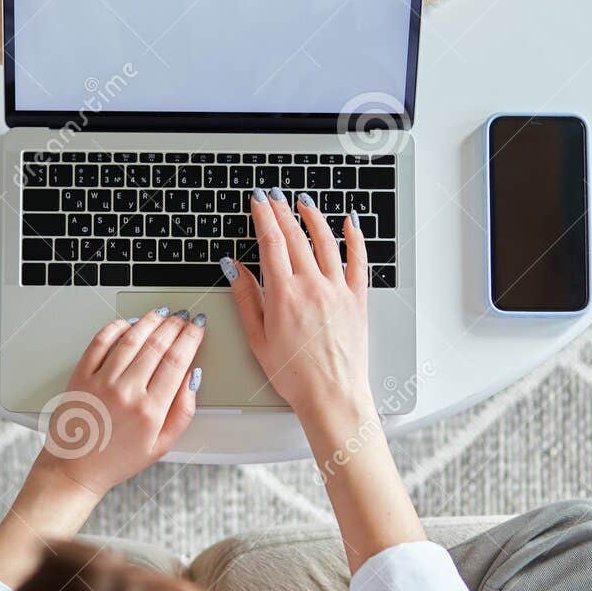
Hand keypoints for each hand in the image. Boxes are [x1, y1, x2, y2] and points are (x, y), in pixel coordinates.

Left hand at [38, 306, 205, 498]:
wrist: (76, 469)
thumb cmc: (117, 459)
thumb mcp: (161, 445)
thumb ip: (183, 412)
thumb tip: (192, 378)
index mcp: (150, 410)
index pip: (177, 361)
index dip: (191, 338)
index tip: (197, 327)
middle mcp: (126, 392)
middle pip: (157, 346)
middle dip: (175, 325)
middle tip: (183, 316)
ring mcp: (101, 382)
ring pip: (132, 339)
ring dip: (150, 321)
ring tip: (161, 314)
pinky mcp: (80, 376)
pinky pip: (100, 342)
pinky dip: (116, 327)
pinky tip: (128, 322)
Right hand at [227, 189, 370, 426]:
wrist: (331, 395)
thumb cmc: (294, 374)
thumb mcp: (258, 337)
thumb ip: (246, 298)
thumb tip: (234, 267)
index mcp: (283, 294)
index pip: (270, 243)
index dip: (262, 217)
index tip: (257, 201)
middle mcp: (312, 285)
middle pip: (295, 236)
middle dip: (281, 211)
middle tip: (273, 196)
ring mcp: (337, 289)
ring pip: (325, 241)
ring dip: (312, 216)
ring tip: (302, 202)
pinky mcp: (357, 298)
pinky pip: (358, 260)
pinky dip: (354, 237)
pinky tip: (349, 222)